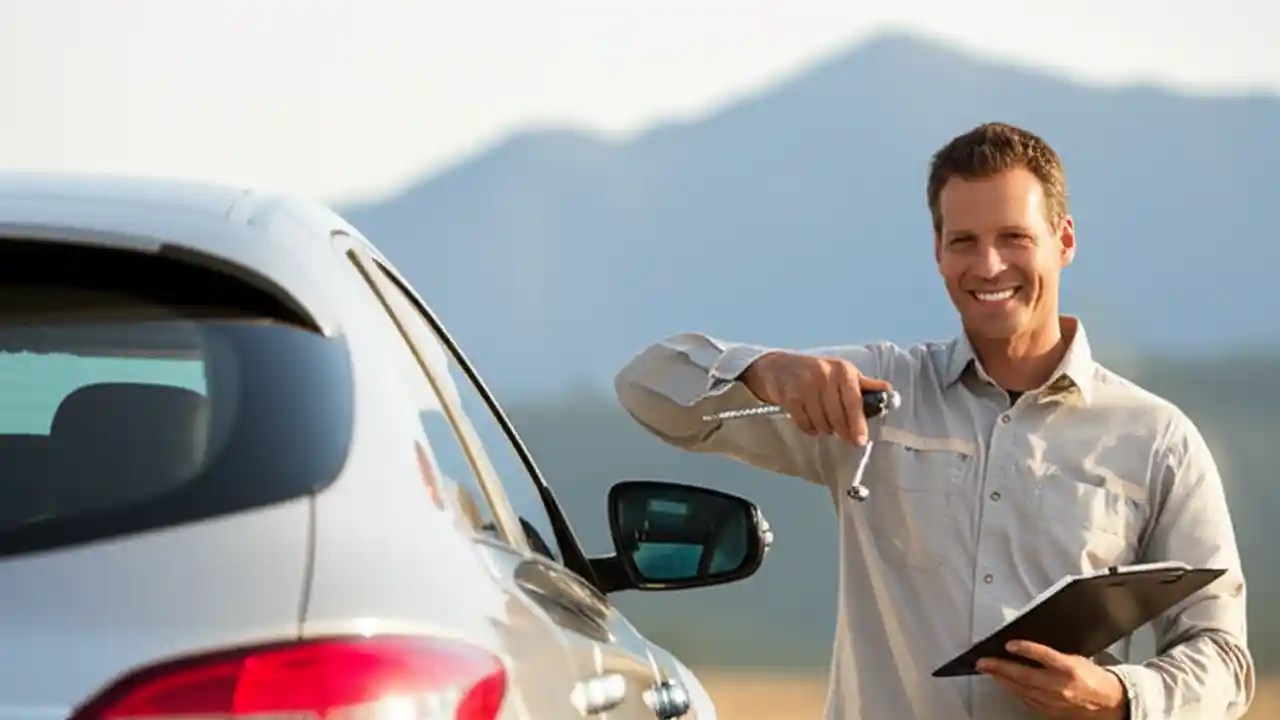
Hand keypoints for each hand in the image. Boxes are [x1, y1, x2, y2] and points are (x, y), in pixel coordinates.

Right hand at [741, 351, 891, 445]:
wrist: (780, 368)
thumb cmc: (817, 372)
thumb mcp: (842, 373)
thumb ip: (865, 385)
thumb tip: (889, 391)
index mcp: (842, 369)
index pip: (854, 400)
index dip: (858, 423)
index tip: (860, 440)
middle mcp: (824, 374)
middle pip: (837, 416)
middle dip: (842, 430)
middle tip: (845, 436)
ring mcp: (805, 385)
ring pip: (822, 422)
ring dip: (825, 429)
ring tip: (825, 423)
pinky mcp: (790, 396)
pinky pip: (805, 423)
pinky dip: (809, 428)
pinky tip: (811, 422)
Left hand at [978, 641, 1126, 718]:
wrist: (1109, 702)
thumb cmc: (1093, 678)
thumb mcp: (1076, 658)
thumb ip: (1053, 654)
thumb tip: (1027, 647)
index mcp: (1069, 668)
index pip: (1044, 655)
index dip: (1025, 649)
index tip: (1009, 644)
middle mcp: (1060, 686)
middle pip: (1024, 675)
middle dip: (1000, 668)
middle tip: (983, 662)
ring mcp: (1054, 701)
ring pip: (1021, 690)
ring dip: (1002, 680)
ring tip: (988, 671)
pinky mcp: (1051, 712)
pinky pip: (1027, 700)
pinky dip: (1014, 691)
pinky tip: (1005, 685)